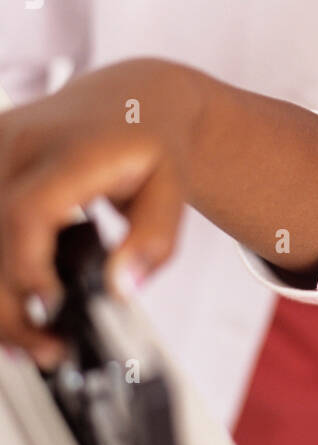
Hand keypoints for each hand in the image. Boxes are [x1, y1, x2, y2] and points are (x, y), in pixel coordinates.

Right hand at [0, 58, 202, 368]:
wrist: (133, 98)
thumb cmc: (150, 142)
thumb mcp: (173, 188)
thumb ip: (154, 238)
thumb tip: (122, 288)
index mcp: (71, 151)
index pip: (28, 213)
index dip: (28, 267)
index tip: (51, 308)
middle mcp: (21, 143)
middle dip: (9, 303)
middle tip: (44, 347)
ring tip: (28, 338)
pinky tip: (11, 301)